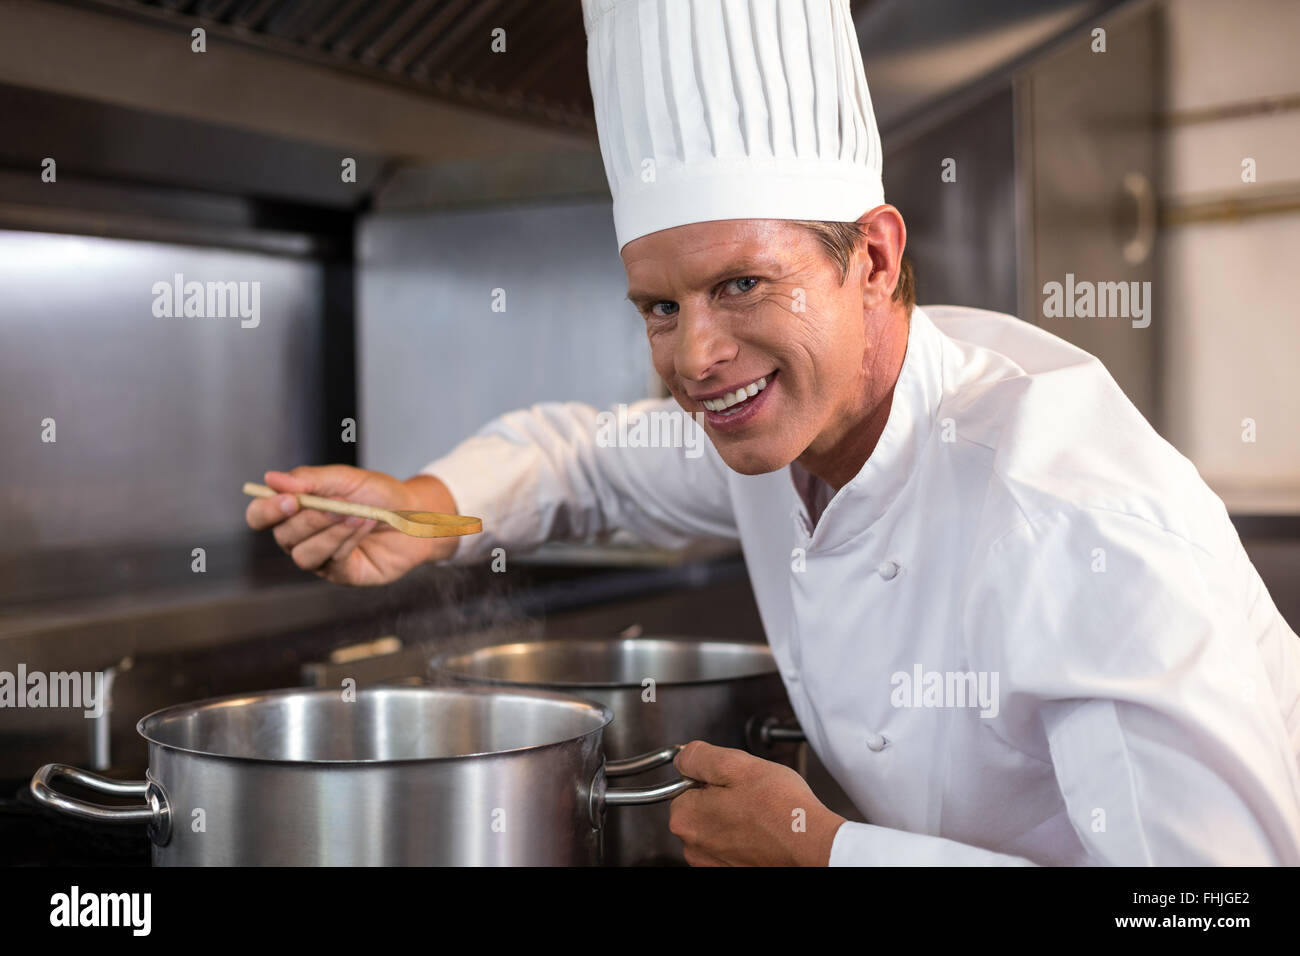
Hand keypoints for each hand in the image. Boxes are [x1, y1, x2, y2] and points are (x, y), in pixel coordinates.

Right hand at [245, 466, 459, 584]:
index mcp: (296, 511)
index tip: (289, 500)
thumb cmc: (380, 495)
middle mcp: (302, 538)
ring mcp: (321, 558)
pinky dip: (348, 540)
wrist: (416, 515)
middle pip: (283, 536)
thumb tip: (270, 478)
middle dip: (309, 519)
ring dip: (330, 532)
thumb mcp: (346, 478)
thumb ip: (310, 480)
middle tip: (336, 506)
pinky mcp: (342, 574)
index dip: (267, 510)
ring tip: (357, 514)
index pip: (261, 516)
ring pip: (304, 554)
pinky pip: (333, 562)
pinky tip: (364, 524)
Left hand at [669, 741, 844, 865]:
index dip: (712, 777)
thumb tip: (682, 758)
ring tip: (760, 813)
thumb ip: (700, 757)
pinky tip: (763, 832)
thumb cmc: (781, 809)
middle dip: (721, 797)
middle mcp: (692, 846)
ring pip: (715, 827)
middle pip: (699, 807)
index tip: (734, 781)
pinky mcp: (730, 871)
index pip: (684, 785)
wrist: (812, 846)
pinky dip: (743, 838)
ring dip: (733, 817)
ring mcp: (710, 863)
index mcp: (686, 817)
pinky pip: (729, 845)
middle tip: (750, 794)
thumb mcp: (737, 764)